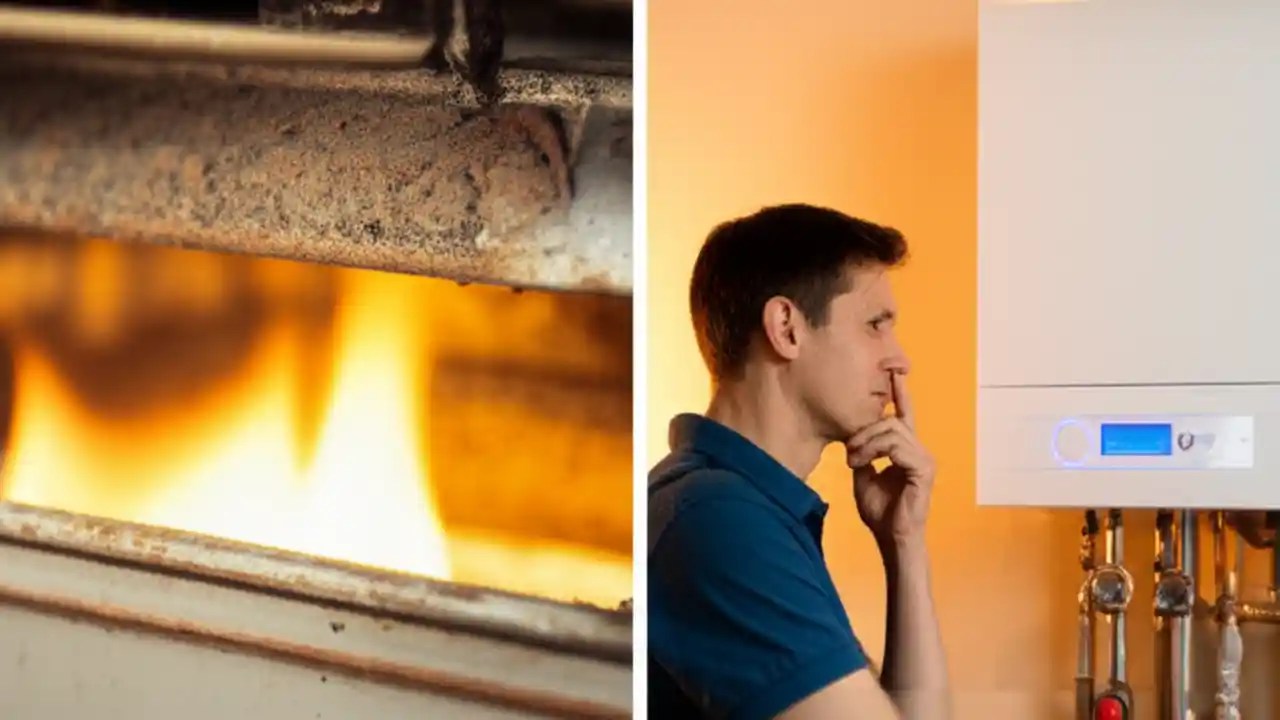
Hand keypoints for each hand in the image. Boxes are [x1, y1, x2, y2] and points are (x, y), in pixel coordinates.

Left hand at [846, 371, 936, 546]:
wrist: (892, 538)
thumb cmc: (881, 512)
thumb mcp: (863, 476)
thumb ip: (863, 454)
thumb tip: (852, 439)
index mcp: (906, 450)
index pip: (904, 415)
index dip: (900, 393)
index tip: (893, 373)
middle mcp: (919, 450)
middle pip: (890, 420)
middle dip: (864, 431)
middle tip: (848, 452)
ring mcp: (924, 459)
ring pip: (891, 430)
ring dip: (866, 442)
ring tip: (853, 460)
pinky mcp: (923, 469)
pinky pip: (896, 446)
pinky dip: (874, 451)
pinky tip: (862, 464)